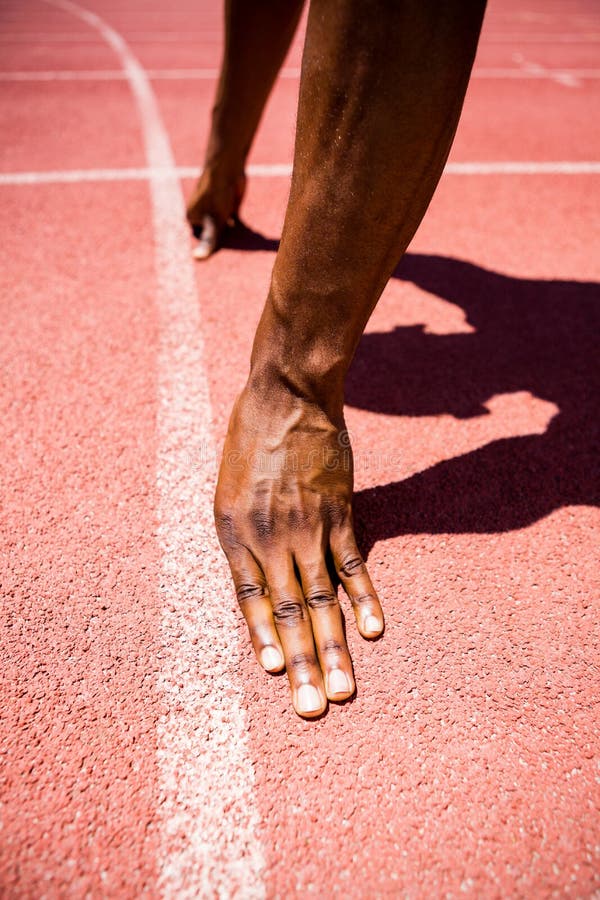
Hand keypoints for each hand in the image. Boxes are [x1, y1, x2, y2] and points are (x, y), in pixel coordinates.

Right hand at [186, 167, 245, 258]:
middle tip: (237, 259)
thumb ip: (209, 241)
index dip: (213, 251)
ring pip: (226, 230)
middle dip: (225, 245)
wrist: (228, 166)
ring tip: (245, 251)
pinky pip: (235, 223)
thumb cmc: (217, 192)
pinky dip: (241, 230)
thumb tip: (197, 259)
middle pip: (215, 237)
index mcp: (192, 219)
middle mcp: (203, 215)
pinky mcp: (229, 208)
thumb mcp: (214, 221)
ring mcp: (216, 211)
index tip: (225, 261)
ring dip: (234, 238)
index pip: (203, 242)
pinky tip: (251, 237)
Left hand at [214, 383, 383, 717]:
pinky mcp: (340, 513)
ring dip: (335, 647)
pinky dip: (365, 598)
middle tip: (314, 709)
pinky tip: (374, 631)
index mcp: (235, 535)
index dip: (264, 640)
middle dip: (303, 664)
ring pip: (323, 599)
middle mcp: (271, 539)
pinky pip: (354, 564)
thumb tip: (258, 579)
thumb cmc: (249, 441)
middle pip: (290, 612)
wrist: (286, 396)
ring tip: (344, 689)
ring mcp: (308, 528)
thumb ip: (243, 537)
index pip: (251, 602)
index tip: (276, 676)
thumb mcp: (227, 489)